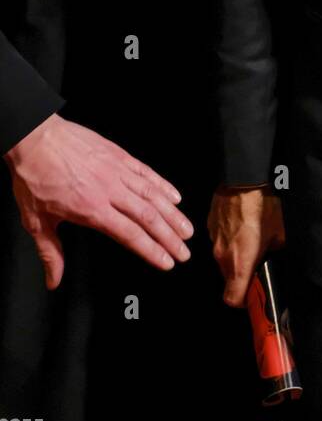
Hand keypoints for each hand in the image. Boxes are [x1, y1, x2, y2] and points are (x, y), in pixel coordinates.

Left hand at [3, 114, 193, 289]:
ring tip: (188, 229)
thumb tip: (54, 281)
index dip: (152, 250)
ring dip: (173, 214)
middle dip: (170, 237)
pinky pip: (146, 172)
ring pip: (153, 195)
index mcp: (92, 210)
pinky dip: (163, 185)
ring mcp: (117, 171)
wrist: (36, 139)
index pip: (130, 235)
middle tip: (185, 252)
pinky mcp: (119, 155)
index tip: (167, 262)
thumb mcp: (37, 221)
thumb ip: (51, 253)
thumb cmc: (35, 177)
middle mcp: (110, 191)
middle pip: (148, 217)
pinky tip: (175, 196)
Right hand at [207, 187, 285, 306]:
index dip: (243, 301)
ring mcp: (214, 242)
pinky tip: (240, 227)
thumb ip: (276, 251)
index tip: (253, 295)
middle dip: (241, 277)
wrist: (242, 180)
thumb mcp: (279, 233)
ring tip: (249, 240)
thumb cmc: (262, 207)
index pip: (232, 299)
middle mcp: (223, 257)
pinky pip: (219, 242)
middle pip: (228, 280)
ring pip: (223, 260)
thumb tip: (277, 256)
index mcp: (240, 263)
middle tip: (256, 264)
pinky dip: (228, 241)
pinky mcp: (210, 228)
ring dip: (234, 257)